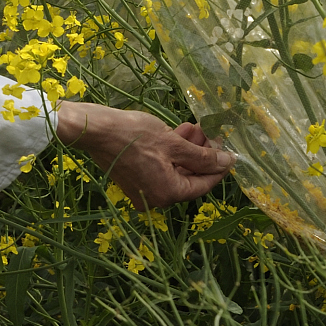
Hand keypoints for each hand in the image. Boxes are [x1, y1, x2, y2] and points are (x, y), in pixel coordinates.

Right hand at [53, 101, 233, 210]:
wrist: (95, 129)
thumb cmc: (134, 135)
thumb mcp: (173, 143)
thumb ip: (202, 156)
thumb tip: (227, 162)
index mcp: (168, 194)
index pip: (203, 184)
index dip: (219, 167)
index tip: (230, 151)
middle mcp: (156, 198)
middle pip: (189, 177)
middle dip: (202, 154)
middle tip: (212, 133)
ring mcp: (144, 189)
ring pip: (176, 170)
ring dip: (188, 150)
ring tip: (197, 127)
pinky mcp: (135, 178)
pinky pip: (162, 167)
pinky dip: (172, 152)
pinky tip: (180, 131)